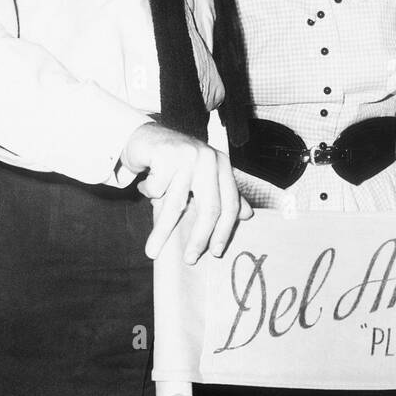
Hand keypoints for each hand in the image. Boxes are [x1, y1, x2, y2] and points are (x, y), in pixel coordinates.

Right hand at [120, 122, 252, 263]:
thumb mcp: (203, 177)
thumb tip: (247, 216)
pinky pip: (157, 189)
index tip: (215, 252)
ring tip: (152, 250)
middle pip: (210, 207)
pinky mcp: (165, 155)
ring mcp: (188, 155)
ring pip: (176, 203)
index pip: (230, 203)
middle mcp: (209, 159)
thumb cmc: (176, 162)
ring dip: (162, 230)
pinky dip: (150, 192)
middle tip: (190, 259)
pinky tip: (148, 184)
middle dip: (199, 237)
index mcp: (222, 164)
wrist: (147, 137)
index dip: (224, 230)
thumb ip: (223, 194)